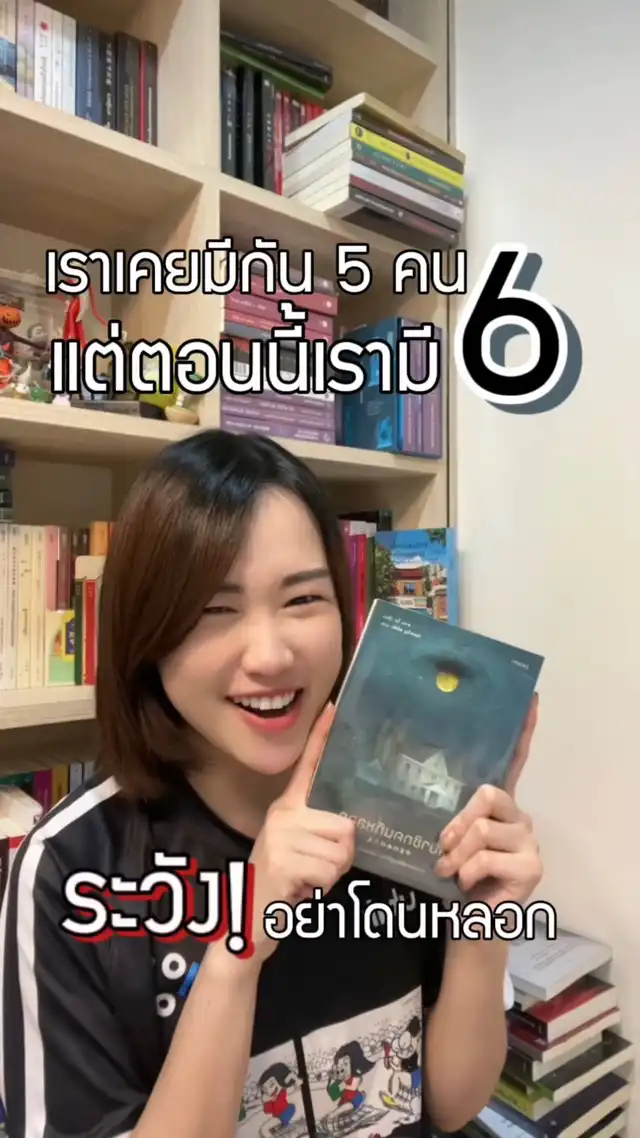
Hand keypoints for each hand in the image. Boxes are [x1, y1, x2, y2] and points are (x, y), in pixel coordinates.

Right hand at [248, 704, 355, 963]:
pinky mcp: (282, 861)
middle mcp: (283, 815)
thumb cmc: (282, 884)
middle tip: (319, 869)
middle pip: (344, 825)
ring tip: (310, 879)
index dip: (321, 736)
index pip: (307, 766)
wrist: (249, 921)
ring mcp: (281, 837)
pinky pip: (330, 871)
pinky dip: (324, 887)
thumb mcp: (298, 849)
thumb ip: (319, 831)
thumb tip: (352, 828)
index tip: (333, 706)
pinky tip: (303, 890)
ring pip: (341, 851)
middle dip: (343, 855)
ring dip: (333, 873)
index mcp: (287, 808)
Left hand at [435, 696, 541, 908]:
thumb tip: (389, 783)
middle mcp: (518, 815)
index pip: (514, 760)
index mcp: (496, 804)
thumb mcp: (437, 836)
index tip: (532, 699)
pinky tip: (466, 885)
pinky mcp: (531, 867)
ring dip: (455, 855)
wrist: (466, 924)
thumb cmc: (449, 876)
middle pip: (486, 793)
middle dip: (456, 823)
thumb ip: (432, 809)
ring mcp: (528, 840)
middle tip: (442, 847)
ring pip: (481, 828)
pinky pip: (484, 856)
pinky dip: (464, 872)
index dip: (523, 731)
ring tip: (450, 871)